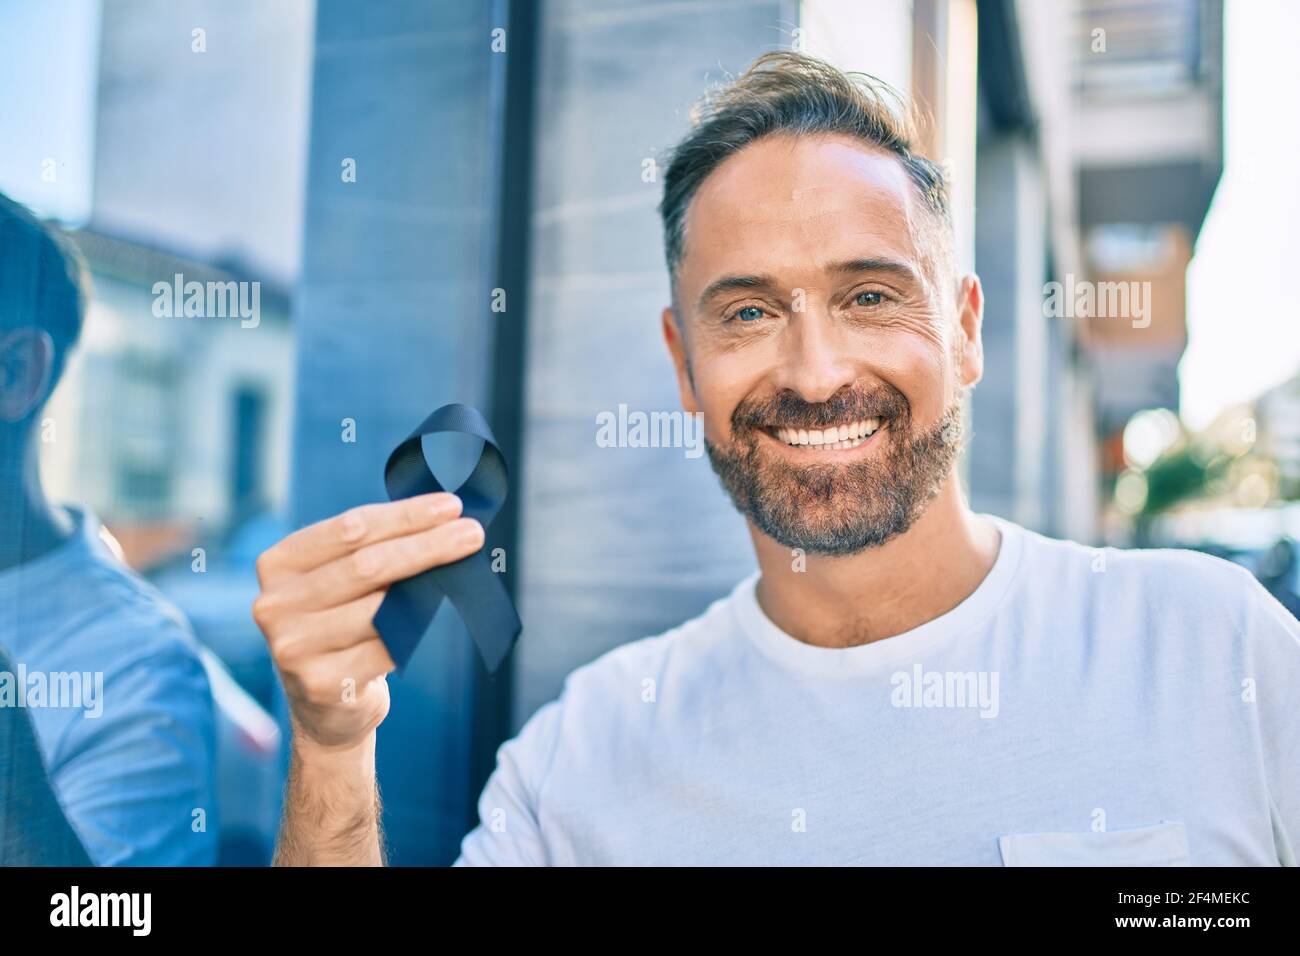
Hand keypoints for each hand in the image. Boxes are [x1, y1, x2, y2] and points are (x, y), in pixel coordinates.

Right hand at [252, 492, 483, 750]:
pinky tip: (433, 619)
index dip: (405, 515)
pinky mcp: (321, 684)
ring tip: (464, 571)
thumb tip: (444, 523)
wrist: (326, 707)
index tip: (452, 506)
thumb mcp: (343, 582)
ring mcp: (293, 647)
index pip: (350, 528)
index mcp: (278, 564)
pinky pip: (386, 648)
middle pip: (367, 565)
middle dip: (427, 545)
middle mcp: (275, 604)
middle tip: (473, 533)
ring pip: (379, 609)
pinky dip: (414, 632)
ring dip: (429, 587)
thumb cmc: (343, 625)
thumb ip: (375, 552)